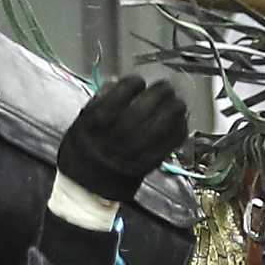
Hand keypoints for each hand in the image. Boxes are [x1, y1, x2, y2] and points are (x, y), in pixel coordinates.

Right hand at [57, 75, 189, 203]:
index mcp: (98, 121)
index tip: (138, 81)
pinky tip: (181, 121)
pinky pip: (170, 144)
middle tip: (166, 87)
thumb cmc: (86, 146)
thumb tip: (116, 81)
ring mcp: (135, 150)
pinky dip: (179, 130)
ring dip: (174, 110)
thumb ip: (100, 99)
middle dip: (160, 93)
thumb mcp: (83, 119)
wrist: (88, 184)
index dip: (134, 83)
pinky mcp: (149, 163)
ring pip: (162, 125)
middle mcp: (118, 134)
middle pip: (146, 108)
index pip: (121, 93)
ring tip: (177, 102)